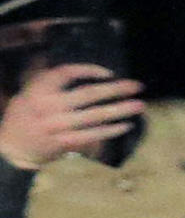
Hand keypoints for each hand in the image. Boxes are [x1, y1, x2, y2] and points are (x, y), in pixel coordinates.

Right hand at [0, 64, 142, 171]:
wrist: (12, 148)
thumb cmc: (23, 116)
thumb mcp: (28, 93)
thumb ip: (49, 82)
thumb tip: (81, 70)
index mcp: (38, 90)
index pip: (66, 73)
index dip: (89, 70)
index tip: (108, 72)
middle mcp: (48, 106)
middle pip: (88, 94)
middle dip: (116, 89)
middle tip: (137, 86)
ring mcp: (57, 126)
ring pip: (95, 116)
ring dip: (120, 110)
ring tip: (140, 105)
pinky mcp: (64, 142)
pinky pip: (92, 135)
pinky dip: (111, 130)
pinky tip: (126, 125)